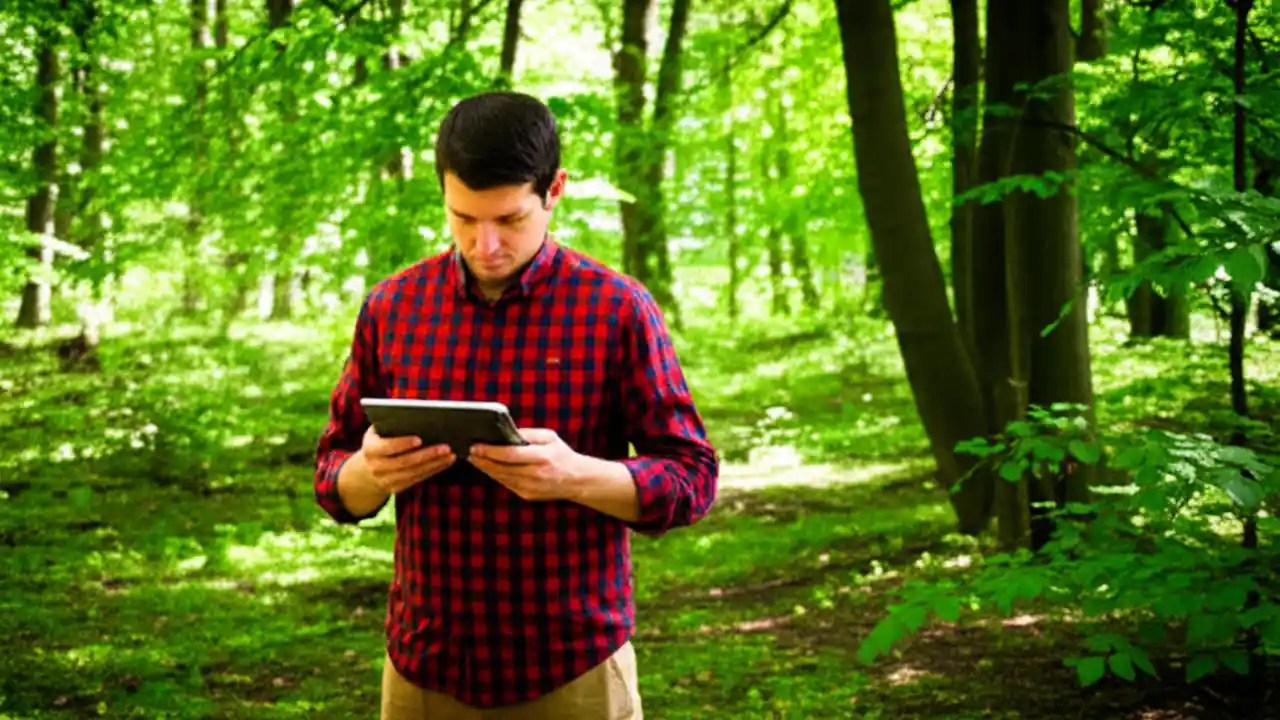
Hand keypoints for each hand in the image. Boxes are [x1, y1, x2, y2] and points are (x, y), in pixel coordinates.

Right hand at [357, 425, 455, 494]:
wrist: (366, 470)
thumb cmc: (379, 441)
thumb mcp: (378, 432)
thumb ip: (391, 424)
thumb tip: (417, 417)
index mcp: (370, 449)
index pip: (386, 447)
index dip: (402, 443)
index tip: (419, 439)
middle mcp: (376, 467)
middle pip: (405, 462)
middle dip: (427, 454)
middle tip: (446, 446)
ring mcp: (386, 481)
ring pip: (414, 473)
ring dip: (434, 463)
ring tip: (450, 454)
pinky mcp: (397, 488)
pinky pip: (418, 479)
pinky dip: (433, 470)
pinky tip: (446, 461)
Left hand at [468, 428, 584, 501]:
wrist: (577, 480)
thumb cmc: (562, 455)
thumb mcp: (549, 437)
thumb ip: (528, 434)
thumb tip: (506, 433)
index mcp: (541, 457)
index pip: (508, 454)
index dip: (489, 451)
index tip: (476, 446)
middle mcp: (535, 474)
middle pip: (500, 468)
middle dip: (482, 460)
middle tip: (470, 452)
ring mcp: (530, 487)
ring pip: (501, 477)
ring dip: (486, 468)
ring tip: (475, 459)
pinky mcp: (527, 495)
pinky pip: (506, 484)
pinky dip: (496, 475)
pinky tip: (489, 468)